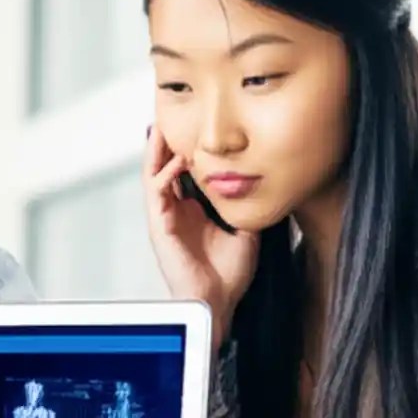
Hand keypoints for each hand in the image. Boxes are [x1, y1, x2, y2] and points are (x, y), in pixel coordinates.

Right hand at [143, 126, 259, 348]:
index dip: (186, 148)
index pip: (183, 171)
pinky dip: (165, 173)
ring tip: (162, 125)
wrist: (217, 303)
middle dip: (165, 142)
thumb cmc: (228, 275)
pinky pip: (157, 192)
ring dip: (158, 150)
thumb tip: (263, 184)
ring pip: (154, 174)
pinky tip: (178, 158)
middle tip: (169, 114)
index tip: (194, 123)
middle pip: (163, 167)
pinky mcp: (160, 227)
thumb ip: (246, 208)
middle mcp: (174, 211)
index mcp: (191, 211)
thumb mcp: (246, 232)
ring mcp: (164, 218)